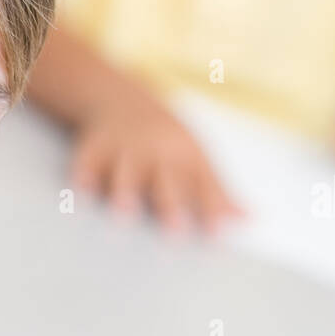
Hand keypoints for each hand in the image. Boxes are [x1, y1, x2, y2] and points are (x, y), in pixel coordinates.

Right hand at [69, 84, 246, 232]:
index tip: (216, 234)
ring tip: (123, 213)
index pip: (203, 185)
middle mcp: (157, 153)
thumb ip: (219, 193)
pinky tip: (81, 192)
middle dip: (171, 204)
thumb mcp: (197, 160)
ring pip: (126, 171)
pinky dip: (82, 175)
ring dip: (125, 190)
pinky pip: (86, 161)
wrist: (123, 101)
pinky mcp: (94, 147)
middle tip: (175, 231)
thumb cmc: (168, 143)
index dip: (210, 209)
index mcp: (187, 157)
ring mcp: (125, 148)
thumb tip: (253, 218)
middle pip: (166, 180)